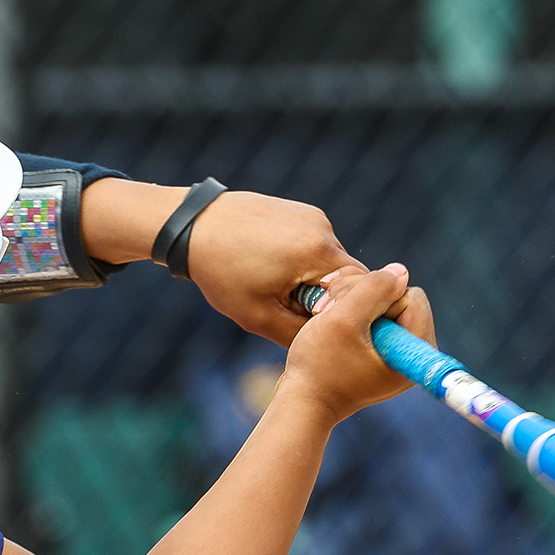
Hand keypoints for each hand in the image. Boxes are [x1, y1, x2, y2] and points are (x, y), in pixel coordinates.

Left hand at [76, 178, 365, 346]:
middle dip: (324, 297)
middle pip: (346, 276)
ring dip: (311, 278)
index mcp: (318, 253)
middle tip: (288, 307)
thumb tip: (331, 345)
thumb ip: (299, 334)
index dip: (344, 314)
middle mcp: (323, 229)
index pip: (361, 291)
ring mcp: (312, 216)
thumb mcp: (258, 316)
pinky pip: (314, 244)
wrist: (193, 225)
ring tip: (271, 281)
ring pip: (329, 261)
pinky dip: (300, 259)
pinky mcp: (301, 210)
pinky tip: (268, 263)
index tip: (318, 326)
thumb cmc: (222, 272)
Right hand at [277, 264, 435, 422]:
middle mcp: (412, 351)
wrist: (302, 400)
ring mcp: (395, 348)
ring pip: (382, 298)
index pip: (410, 296)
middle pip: (398, 295)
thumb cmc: (319, 367)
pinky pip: (372, 310)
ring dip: (349, 298)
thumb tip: (401, 271)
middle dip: (361, 295)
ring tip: (324, 315)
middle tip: (328, 311)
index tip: (347, 316)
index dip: (376, 297)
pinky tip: (328, 316)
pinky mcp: (379, 345)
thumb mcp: (343, 320)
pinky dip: (348, 307)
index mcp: (414, 352)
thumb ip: (374, 289)